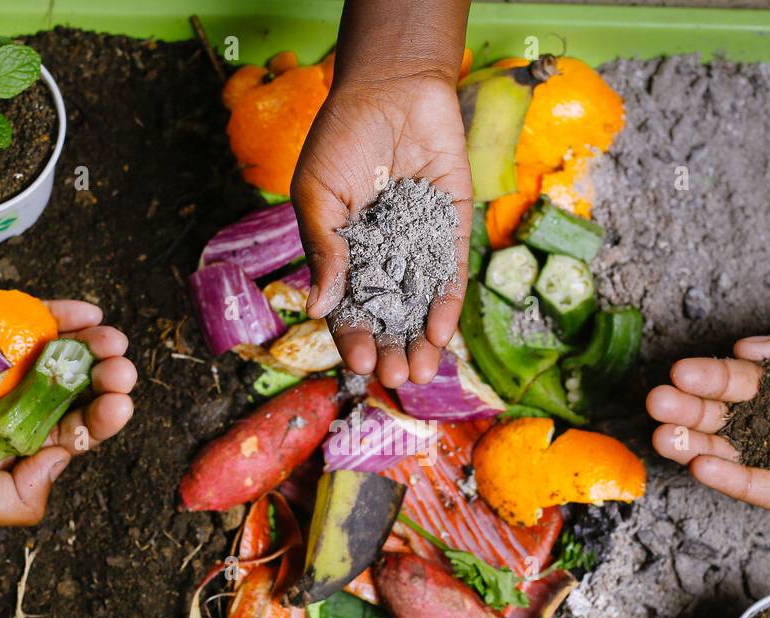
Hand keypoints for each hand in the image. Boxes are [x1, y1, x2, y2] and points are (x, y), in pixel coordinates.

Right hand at [292, 72, 472, 386]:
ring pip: (421, 304)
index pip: (350, 309)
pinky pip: (450, 272)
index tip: (361, 363)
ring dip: (421, 341)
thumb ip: (324, 250)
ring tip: (422, 373)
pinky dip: (446, 303)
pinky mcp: (452, 226)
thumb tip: (319, 308)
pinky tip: (442, 334)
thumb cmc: (342, 137)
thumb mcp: (318, 196)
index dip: (355, 338)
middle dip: (393, 349)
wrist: (390, 87)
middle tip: (397, 378)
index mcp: (346, 253)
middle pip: (389, 315)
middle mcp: (384, 256)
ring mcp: (419, 244)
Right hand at [646, 317, 769, 527]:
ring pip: (741, 456)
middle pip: (734, 418)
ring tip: (663, 435)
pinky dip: (737, 480)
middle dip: (692, 410)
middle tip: (657, 402)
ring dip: (699, 446)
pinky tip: (704, 465)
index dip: (712, 377)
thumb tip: (751, 348)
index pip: (749, 381)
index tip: (679, 371)